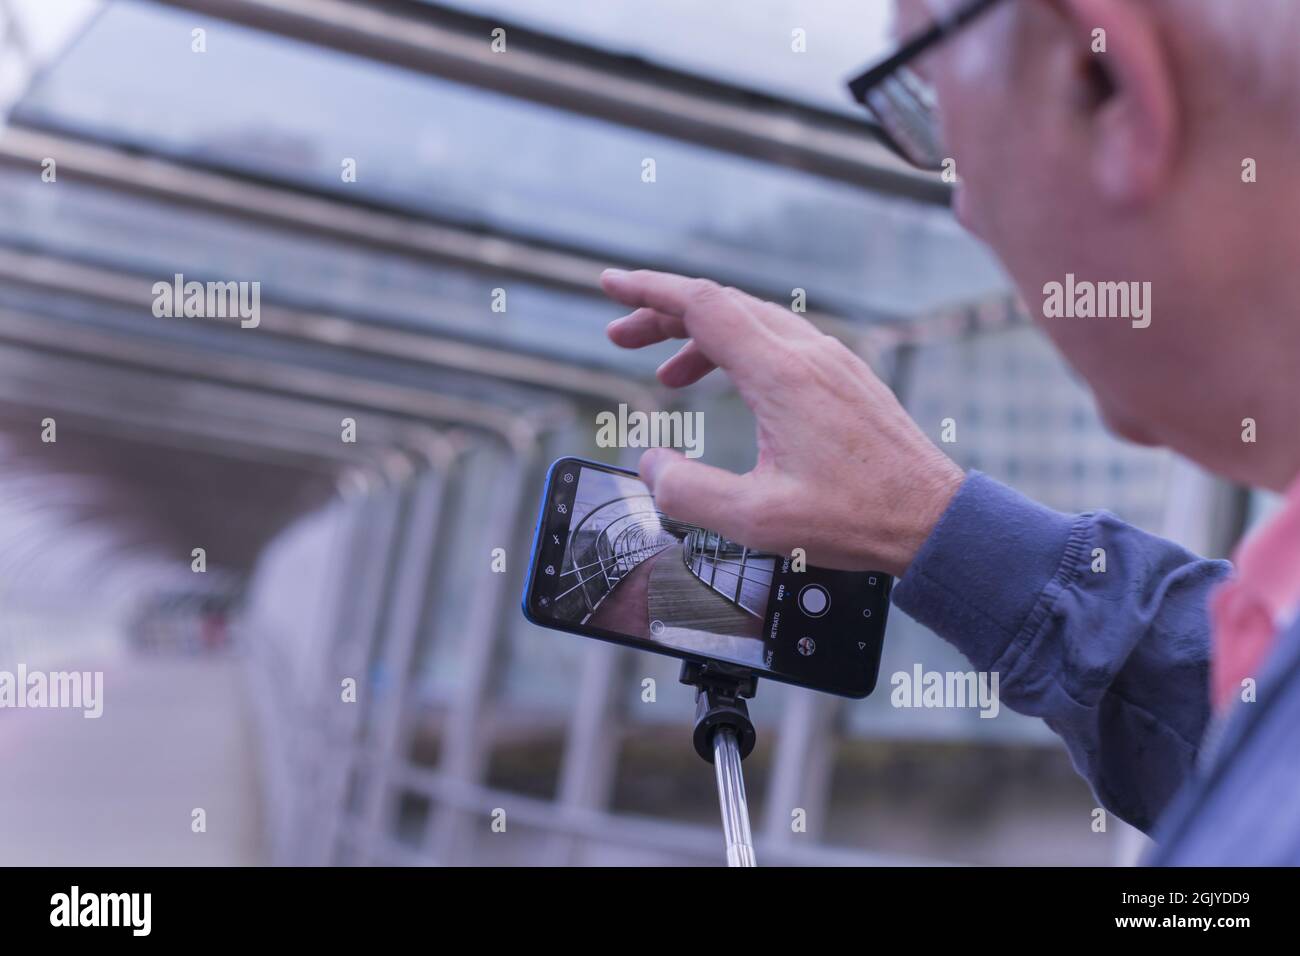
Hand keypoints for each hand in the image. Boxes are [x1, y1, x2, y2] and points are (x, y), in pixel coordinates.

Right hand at [600, 269, 964, 577]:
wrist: (932, 518)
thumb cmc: (854, 519)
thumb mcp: (755, 519)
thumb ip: (687, 491)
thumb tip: (650, 464)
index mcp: (781, 374)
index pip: (701, 305)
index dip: (648, 291)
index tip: (610, 286)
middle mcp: (807, 353)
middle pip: (721, 305)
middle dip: (663, 313)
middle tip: (620, 336)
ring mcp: (831, 360)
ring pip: (751, 320)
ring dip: (701, 334)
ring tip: (666, 376)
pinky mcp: (845, 376)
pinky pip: (779, 339)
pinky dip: (737, 349)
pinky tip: (728, 383)